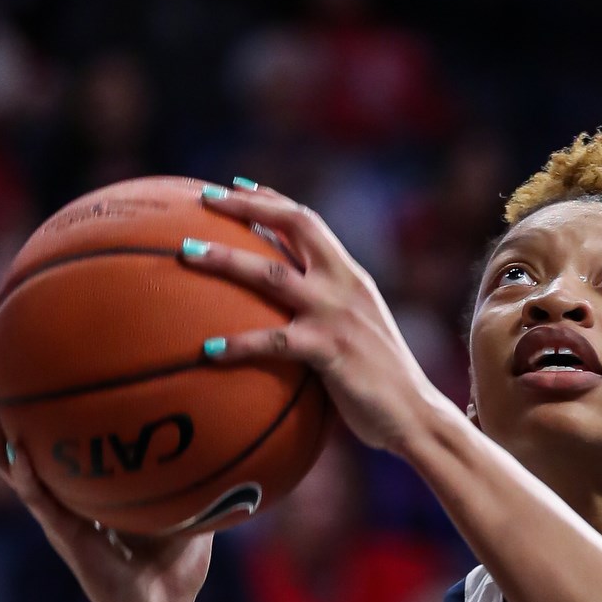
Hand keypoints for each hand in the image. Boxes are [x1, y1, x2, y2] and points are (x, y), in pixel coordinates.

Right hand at [0, 366, 210, 601]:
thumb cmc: (177, 566)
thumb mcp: (193, 506)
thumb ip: (201, 471)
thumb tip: (231, 430)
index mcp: (87, 487)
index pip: (55, 435)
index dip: (41, 400)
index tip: (36, 355)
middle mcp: (64, 495)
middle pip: (20, 436)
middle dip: (1, 396)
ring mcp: (57, 513)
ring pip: (11, 461)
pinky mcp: (63, 535)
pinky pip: (38, 499)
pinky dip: (26, 474)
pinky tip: (16, 449)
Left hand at [180, 183, 446, 452]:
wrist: (417, 414)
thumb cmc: (380, 381)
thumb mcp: (357, 332)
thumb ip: (326, 313)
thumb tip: (279, 314)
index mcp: (351, 277)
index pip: (309, 222)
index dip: (271, 200)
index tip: (233, 187)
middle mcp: (345, 286)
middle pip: (295, 226)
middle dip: (247, 206)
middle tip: (202, 199)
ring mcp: (337, 316)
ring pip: (272, 274)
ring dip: (225, 259)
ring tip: (185, 253)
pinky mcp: (331, 350)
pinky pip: (274, 341)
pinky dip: (238, 343)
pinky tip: (207, 349)